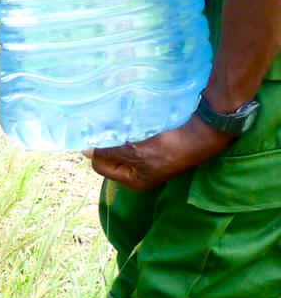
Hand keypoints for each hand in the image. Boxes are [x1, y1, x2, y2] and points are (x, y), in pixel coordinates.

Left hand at [88, 115, 235, 190]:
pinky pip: (138, 134)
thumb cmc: (174, 144)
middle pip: (112, 155)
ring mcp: (153, 158)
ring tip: (120, 119)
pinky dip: (133, 126)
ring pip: (124, 143)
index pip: (101, 165)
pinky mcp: (162, 141)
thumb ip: (110, 154)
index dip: (95, 150)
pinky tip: (134, 116)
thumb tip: (86, 151)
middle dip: (108, 141)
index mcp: (136, 181)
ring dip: (120, 132)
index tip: (94, 133)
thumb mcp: (137, 153)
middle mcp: (143, 173)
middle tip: (106, 123)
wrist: (210, 127)